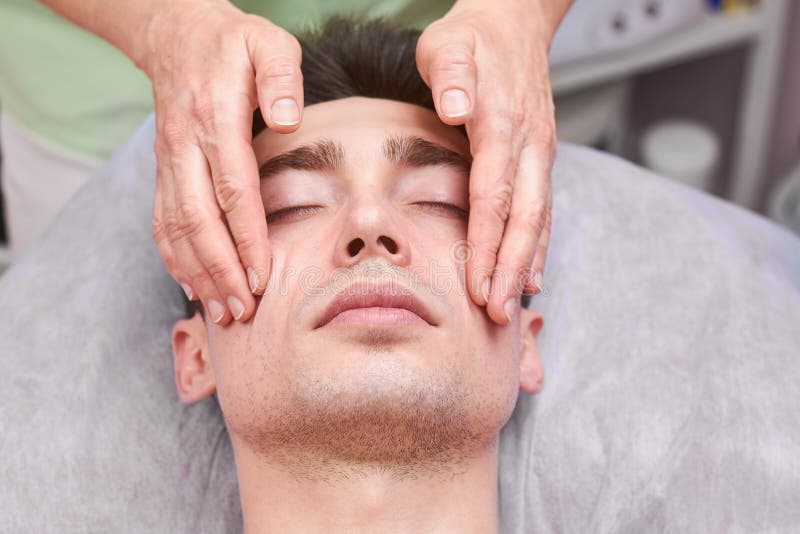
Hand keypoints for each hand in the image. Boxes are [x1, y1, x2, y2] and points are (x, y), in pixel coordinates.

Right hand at [145, 1, 302, 323]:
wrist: (176, 35)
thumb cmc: (233, 44)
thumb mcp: (267, 43)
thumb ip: (281, 76)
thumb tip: (289, 119)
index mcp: (215, 118)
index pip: (232, 189)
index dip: (246, 237)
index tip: (262, 277)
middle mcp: (185, 146)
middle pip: (198, 219)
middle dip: (221, 271)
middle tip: (243, 312)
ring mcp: (169, 161)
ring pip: (175, 228)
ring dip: (197, 274)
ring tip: (221, 313)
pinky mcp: (163, 171)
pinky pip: (161, 221)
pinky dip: (174, 258)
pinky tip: (193, 287)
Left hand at [417, 0, 564, 323]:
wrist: (514, 21)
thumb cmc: (472, 38)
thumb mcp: (449, 45)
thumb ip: (451, 75)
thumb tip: (456, 109)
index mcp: (503, 126)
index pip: (494, 197)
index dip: (486, 245)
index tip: (477, 286)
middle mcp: (530, 146)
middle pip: (525, 219)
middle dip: (510, 270)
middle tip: (497, 316)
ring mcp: (540, 154)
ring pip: (539, 220)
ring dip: (525, 266)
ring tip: (513, 307)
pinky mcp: (540, 158)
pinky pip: (543, 209)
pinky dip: (537, 246)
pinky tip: (530, 274)